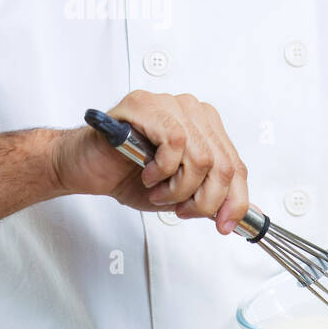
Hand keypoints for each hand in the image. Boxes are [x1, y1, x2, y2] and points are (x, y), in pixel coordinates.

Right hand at [51, 89, 248, 231]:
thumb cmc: (128, 174)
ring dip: (178, 187)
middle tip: (181, 208)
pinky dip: (162, 169)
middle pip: (223, 164)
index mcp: (205, 127)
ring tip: (158, 189)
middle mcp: (192, 111)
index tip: (224, 224)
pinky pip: (174, 142)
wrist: (87, 167)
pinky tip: (147, 172)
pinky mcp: (146, 105)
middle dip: (203, 200)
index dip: (234, 201)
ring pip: (201, 157)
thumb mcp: (179, 194)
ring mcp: (170, 104)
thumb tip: (241, 213)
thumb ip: (210, 198)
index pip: (236, 165)